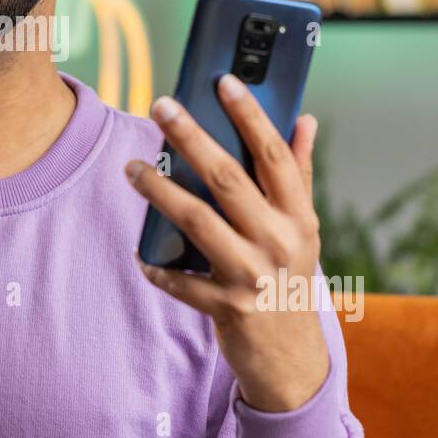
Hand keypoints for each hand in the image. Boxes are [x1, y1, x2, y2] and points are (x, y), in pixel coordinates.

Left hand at [125, 74, 329, 412]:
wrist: (292, 357)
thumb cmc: (290, 278)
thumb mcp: (302, 228)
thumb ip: (299, 174)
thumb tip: (304, 119)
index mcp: (299, 216)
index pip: (275, 155)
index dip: (250, 115)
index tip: (224, 80)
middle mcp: (280, 242)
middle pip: (229, 179)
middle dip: (191, 139)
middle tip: (161, 106)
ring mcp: (253, 276)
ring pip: (198, 222)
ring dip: (160, 192)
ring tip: (132, 168)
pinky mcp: (227, 308)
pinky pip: (181, 280)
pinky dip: (157, 266)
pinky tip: (140, 252)